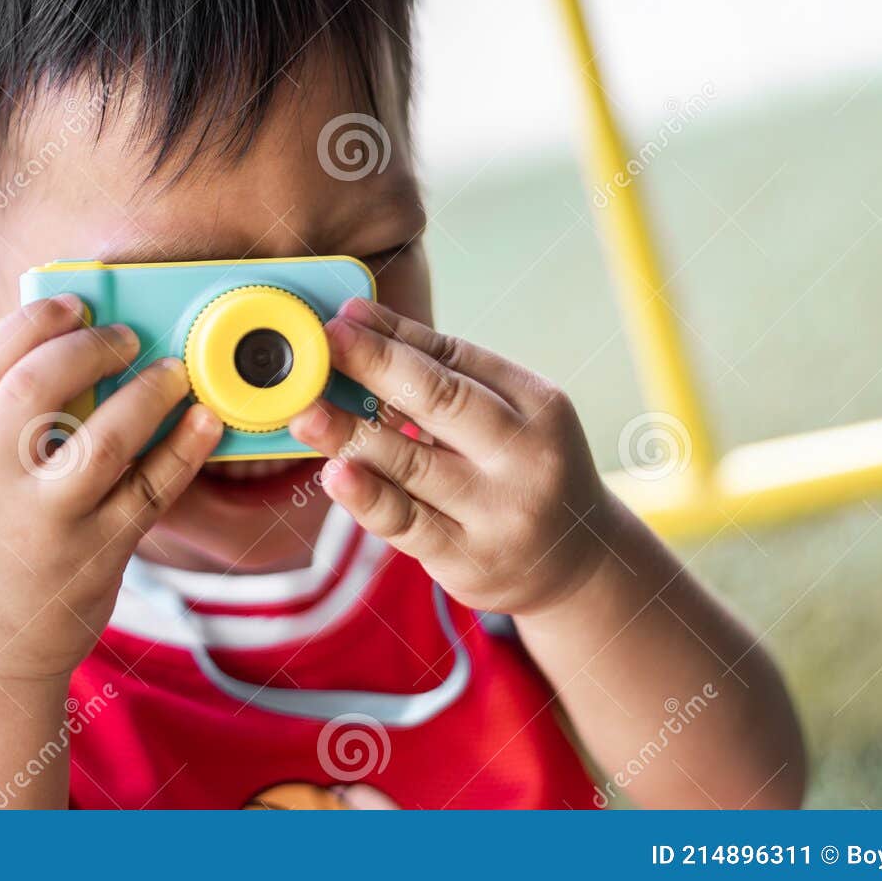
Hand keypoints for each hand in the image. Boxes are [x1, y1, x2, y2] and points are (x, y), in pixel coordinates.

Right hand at [0, 294, 222, 682]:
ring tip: (172, 372)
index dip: (31, 323)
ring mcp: (45, 527)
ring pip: (103, 439)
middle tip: (123, 335)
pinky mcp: (96, 559)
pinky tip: (204, 422)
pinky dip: (183, 450)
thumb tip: (48, 353)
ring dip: (147, 392)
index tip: (71, 307)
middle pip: (36, 388)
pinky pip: (151, 492)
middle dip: (87, 345)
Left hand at [288, 299, 617, 615]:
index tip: (344, 318)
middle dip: (374, 365)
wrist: (575, 562)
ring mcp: (499, 512)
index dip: (394, 336)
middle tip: (324, 343)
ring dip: (350, 432)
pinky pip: (407, 522)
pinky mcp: (469, 559)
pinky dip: (366, 496)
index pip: (458, 358)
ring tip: (306, 410)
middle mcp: (525, 456)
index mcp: (538, 404)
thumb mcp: (510, 416)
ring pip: (412, 463)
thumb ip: (441, 371)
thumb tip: (360, 320)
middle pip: (439, 400)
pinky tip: (334, 473)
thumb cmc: (524, 470)